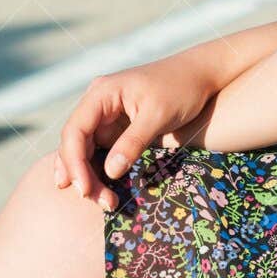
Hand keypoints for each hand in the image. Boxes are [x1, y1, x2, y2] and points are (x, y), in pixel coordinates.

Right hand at [52, 52, 218, 210]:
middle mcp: (97, 103)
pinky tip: (102, 191)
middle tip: (100, 202)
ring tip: (104, 202)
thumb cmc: (181, 88)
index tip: (85, 189)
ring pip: (85, 151)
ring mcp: (106, 116)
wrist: (202, 75)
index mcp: (102, 93)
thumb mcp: (158, 115)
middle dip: (82, 174)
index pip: (74, 131)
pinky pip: (99, 152)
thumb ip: (133, 142)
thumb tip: (109, 172)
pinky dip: (99, 171)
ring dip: (89, 176)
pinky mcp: (117, 128)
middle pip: (76, 144)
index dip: (74, 162)